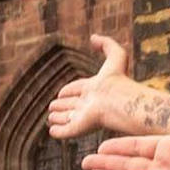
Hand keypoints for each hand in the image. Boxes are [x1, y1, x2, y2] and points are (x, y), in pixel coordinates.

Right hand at [46, 35, 169, 140]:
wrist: (119, 102)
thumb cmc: (119, 80)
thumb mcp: (117, 56)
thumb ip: (107, 44)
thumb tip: (93, 37)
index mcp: (95, 88)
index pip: (79, 89)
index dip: (70, 90)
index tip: (61, 92)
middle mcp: (88, 103)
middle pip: (73, 104)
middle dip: (62, 105)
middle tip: (52, 107)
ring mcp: (83, 116)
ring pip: (68, 117)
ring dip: (59, 118)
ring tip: (50, 118)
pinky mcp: (79, 127)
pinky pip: (66, 131)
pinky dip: (59, 131)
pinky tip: (52, 131)